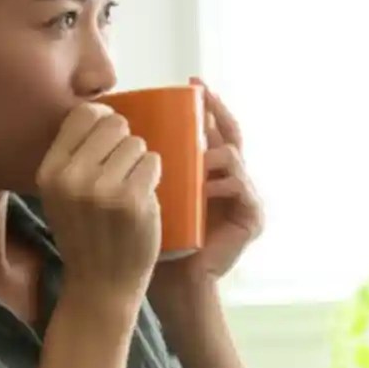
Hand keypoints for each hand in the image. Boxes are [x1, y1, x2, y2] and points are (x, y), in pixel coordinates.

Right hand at [36, 103, 162, 319]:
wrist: (101, 284)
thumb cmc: (86, 234)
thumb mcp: (62, 194)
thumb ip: (74, 155)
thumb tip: (103, 109)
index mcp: (50, 171)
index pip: (83, 114)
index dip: (103, 121)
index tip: (109, 140)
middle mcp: (72, 177)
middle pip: (115, 124)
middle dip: (124, 143)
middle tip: (120, 173)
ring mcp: (103, 188)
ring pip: (138, 143)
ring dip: (140, 162)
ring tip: (129, 190)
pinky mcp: (134, 199)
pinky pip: (154, 162)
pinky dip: (154, 177)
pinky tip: (143, 199)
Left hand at [149, 79, 263, 298]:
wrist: (173, 283)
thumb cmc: (154, 238)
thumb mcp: (147, 192)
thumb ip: (143, 165)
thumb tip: (116, 125)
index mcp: (207, 170)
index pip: (211, 129)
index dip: (206, 105)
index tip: (191, 84)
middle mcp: (230, 178)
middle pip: (231, 133)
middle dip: (218, 110)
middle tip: (202, 94)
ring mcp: (245, 196)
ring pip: (234, 156)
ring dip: (211, 151)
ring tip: (192, 153)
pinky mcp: (252, 218)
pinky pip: (241, 189)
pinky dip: (222, 184)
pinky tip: (204, 186)